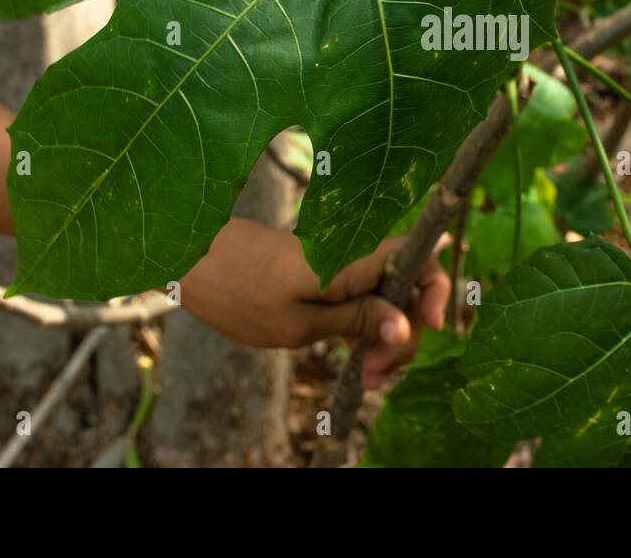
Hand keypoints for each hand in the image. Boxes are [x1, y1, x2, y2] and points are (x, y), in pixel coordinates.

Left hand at [178, 218, 448, 387]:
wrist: (193, 264)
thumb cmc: (241, 292)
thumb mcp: (300, 322)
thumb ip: (357, 321)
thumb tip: (406, 328)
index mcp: (356, 258)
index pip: (423, 260)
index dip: (436, 292)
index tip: (429, 328)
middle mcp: (357, 254)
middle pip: (409, 289)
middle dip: (405, 333)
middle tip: (377, 373)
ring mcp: (345, 264)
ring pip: (389, 297)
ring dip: (386, 336)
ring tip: (366, 375)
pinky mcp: (331, 275)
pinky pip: (366, 297)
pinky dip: (367, 326)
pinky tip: (357, 358)